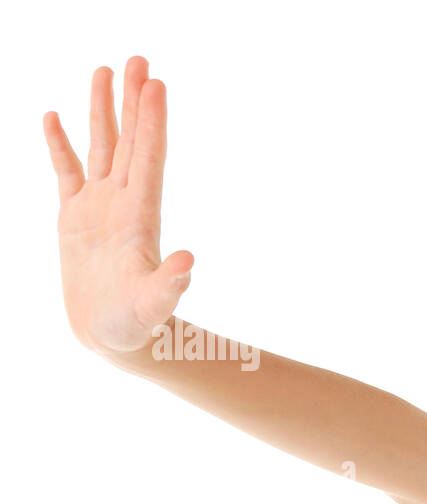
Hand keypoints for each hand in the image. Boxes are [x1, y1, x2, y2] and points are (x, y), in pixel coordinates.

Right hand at [43, 57, 192, 355]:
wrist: (115, 339)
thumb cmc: (137, 327)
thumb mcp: (154, 306)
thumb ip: (170, 285)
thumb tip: (189, 263)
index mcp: (141, 216)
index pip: (149, 158)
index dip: (153, 122)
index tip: (156, 83)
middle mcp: (123, 203)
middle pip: (130, 141)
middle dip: (134, 101)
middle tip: (138, 58)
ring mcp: (99, 207)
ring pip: (101, 147)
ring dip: (103, 110)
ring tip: (104, 69)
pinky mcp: (74, 217)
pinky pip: (66, 171)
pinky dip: (60, 144)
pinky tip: (53, 115)